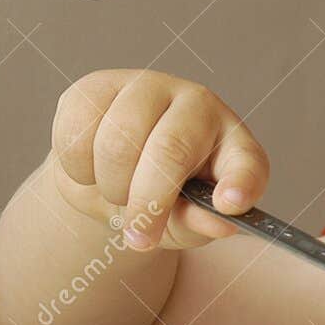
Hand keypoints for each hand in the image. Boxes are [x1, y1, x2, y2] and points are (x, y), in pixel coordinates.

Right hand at [49, 69, 269, 250]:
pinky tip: (90, 169)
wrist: (108, 179)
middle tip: (137, 237)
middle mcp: (196, 105)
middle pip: (170, 150)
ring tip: (117, 194)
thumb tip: (220, 223)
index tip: (229, 205)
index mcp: (233, 144)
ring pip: (117, 141)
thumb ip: (200, 222)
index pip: (247, 163)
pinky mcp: (97, 86)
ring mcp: (147, 87)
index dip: (240, 183)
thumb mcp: (186, 222)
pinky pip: (77, 129)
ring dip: (110, 185)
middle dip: (148, 202)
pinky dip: (77, 167)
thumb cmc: (161, 199)